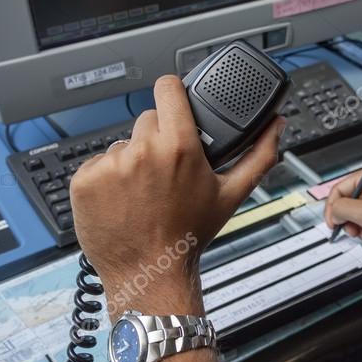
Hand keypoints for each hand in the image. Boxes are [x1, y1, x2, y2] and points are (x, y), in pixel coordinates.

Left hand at [70, 75, 283, 313]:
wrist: (150, 273)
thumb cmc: (189, 235)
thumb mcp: (231, 194)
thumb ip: (259, 155)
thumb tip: (276, 127)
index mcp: (178, 146)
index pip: (167, 88)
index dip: (172, 92)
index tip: (174, 101)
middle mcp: (142, 150)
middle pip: (147, 120)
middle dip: (157, 138)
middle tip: (165, 171)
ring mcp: (110, 165)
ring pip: (122, 144)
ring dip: (131, 161)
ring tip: (143, 191)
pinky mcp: (85, 181)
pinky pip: (96, 165)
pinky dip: (106, 180)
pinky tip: (121, 200)